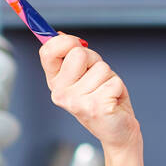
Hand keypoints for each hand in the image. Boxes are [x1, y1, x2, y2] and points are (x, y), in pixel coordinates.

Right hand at [39, 32, 140, 152]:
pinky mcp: (96, 107)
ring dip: (109, 77)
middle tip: (98, 80)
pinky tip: (112, 101)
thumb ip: (71, 57)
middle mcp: (61, 93)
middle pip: (78, 53)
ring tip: (106, 93)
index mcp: (55, 82)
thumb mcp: (84, 75)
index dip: (64, 41)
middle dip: (95, 61)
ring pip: (101, 67)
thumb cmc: (103, 100)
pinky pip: (114, 81)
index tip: (77, 43)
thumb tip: (60, 34)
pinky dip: (118, 88)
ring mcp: (76, 102)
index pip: (48, 51)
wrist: (118, 131)